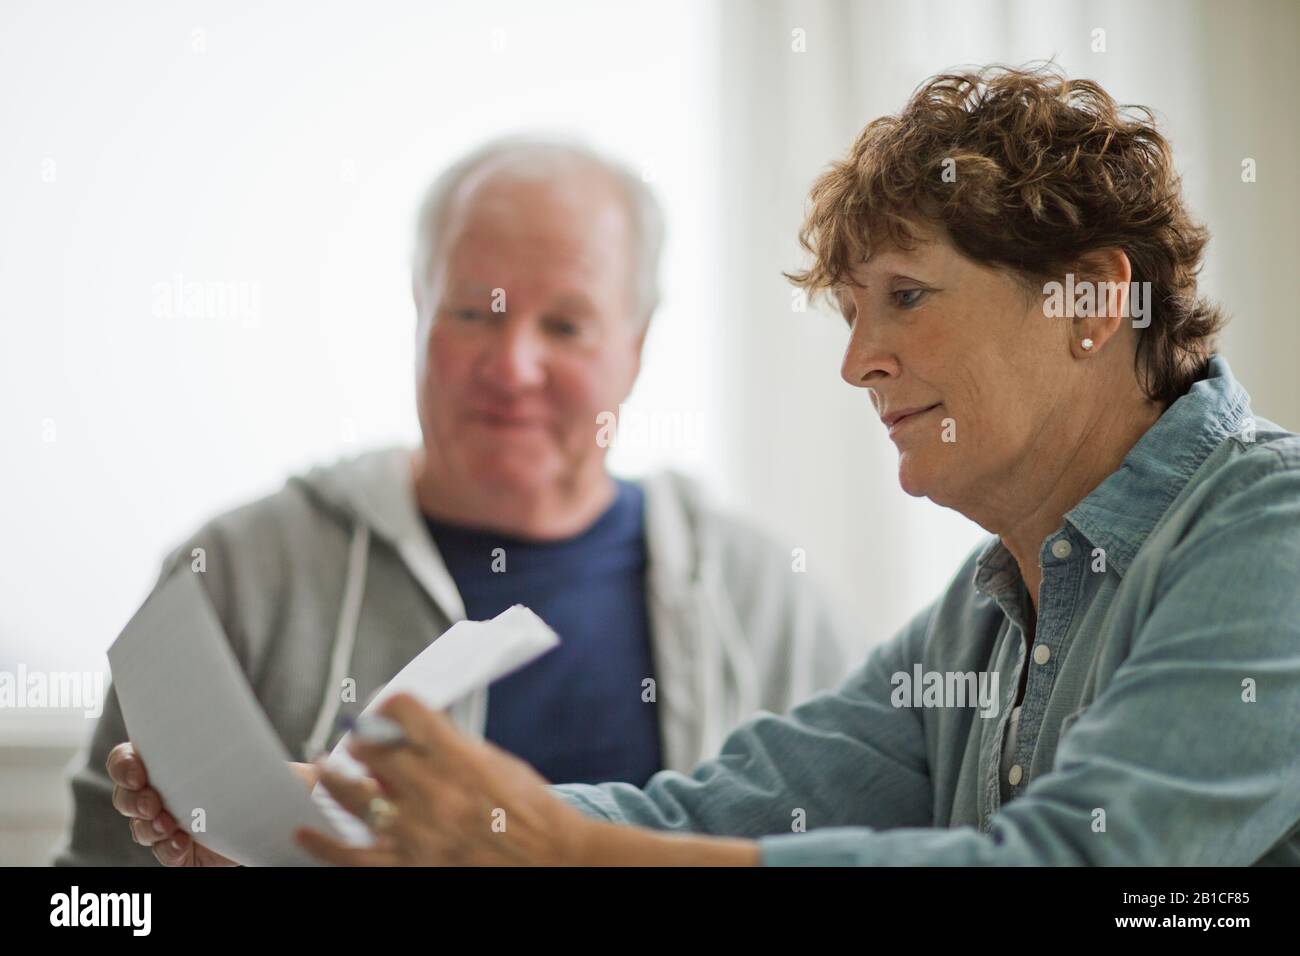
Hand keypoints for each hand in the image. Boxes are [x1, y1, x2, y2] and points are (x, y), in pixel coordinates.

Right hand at [108, 742, 320, 866]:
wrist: (274, 814)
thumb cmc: (258, 777)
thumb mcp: (249, 753)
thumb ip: (236, 740)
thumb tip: (254, 726)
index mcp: (167, 763)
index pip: (126, 760)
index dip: (123, 765)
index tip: (138, 772)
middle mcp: (159, 793)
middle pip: (125, 796)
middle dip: (133, 800)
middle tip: (153, 803)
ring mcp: (166, 823)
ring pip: (140, 827)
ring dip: (149, 827)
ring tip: (169, 825)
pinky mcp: (179, 850)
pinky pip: (162, 854)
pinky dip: (168, 850)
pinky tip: (181, 844)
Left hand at [294, 693, 595, 865]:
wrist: (553, 859)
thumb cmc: (531, 811)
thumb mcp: (495, 762)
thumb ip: (450, 745)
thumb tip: (407, 732)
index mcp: (459, 756)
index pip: (403, 710)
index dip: (388, 704)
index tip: (383, 708)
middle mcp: (434, 790)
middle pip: (371, 748)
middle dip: (361, 741)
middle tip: (359, 743)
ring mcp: (418, 831)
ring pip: (352, 795)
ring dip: (334, 777)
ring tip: (327, 771)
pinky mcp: (410, 864)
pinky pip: (352, 854)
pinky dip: (323, 843)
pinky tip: (304, 830)